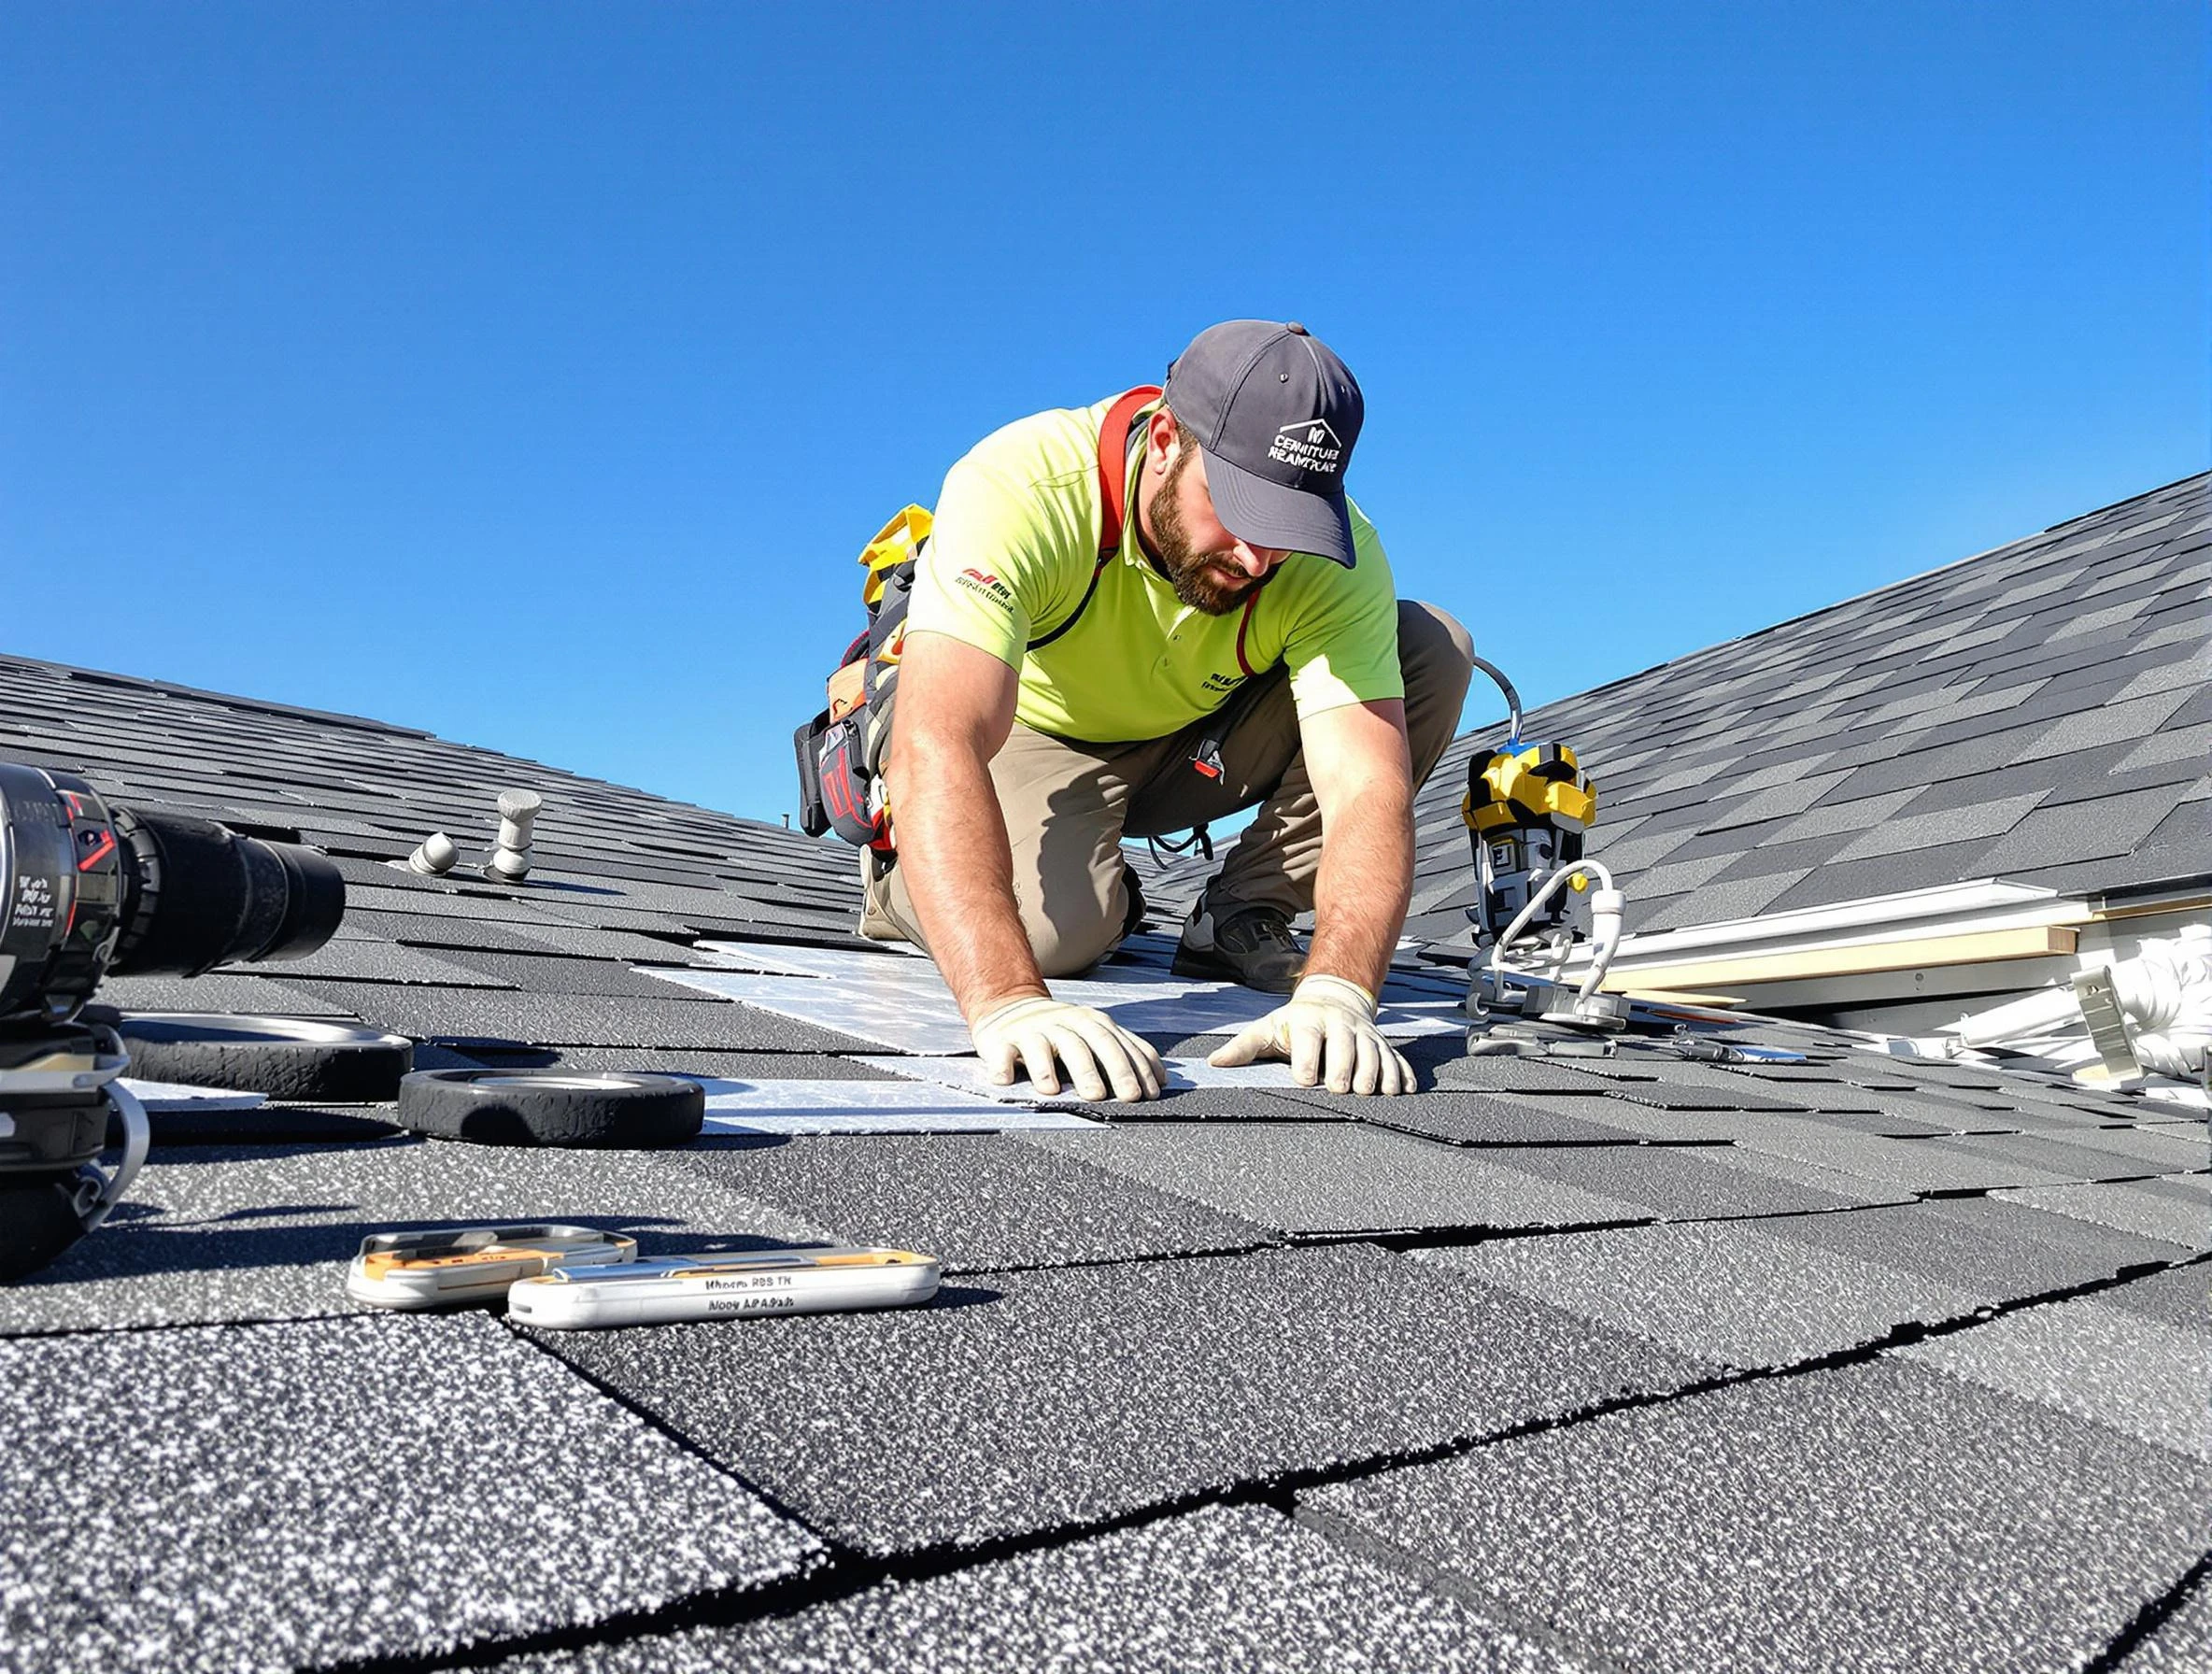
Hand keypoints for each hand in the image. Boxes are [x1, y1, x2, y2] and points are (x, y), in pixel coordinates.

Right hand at [971, 996, 1165, 1102]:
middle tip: (1121, 1097)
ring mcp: (1032, 1030)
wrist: (1010, 1007)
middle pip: (1088, 1044)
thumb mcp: (1094, 1033)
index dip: (1137, 1067)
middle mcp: (1064, 1022)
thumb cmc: (1060, 1029)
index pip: (1119, 1043)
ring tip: (1054, 1093)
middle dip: (1107, 1070)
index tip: (1149, 1093)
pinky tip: (1005, 1080)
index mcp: (1091, 1021)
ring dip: (1048, 1069)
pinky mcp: (1002, 1040)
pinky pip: (1002, 1052)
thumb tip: (1163, 1078)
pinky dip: (1003, 1065)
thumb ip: (1125, 1051)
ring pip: (1044, 1046)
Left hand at [1208, 974, 1413, 1095]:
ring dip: (1375, 1072)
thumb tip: (1213, 1063)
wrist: (1335, 996)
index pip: (1309, 1040)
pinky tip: (1401, 1090)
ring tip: (1371, 1092)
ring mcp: (1365, 1034)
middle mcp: (1340, 1026)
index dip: (1307, 1060)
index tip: (1305, 1081)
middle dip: (1344, 1068)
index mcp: (1309, 1023)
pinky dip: (1401, 1074)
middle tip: (1341, 1089)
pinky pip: (1397, 1058)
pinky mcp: (1384, 1044)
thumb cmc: (1295, 1022)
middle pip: (1346, 1046)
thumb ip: (1242, 1047)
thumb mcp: (1267, 1028)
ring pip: (1375, 1052)